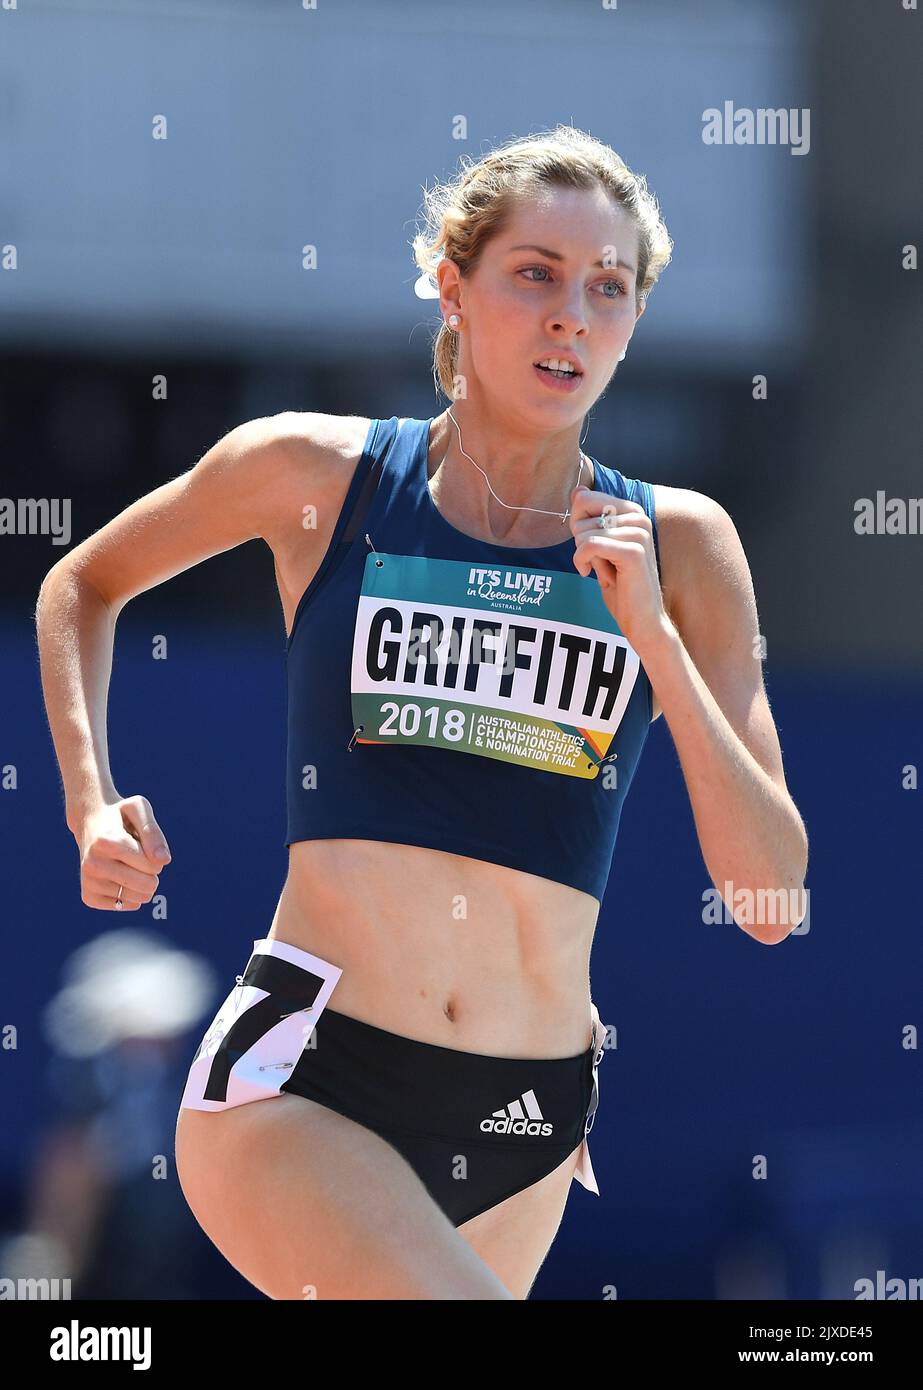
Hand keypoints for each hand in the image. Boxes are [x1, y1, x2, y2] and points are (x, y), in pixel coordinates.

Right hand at [75, 794, 171, 911]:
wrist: (90, 822)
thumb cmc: (120, 816)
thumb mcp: (139, 808)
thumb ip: (153, 832)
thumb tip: (163, 861)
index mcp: (106, 841)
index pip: (152, 865)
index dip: (155, 855)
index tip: (143, 844)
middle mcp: (93, 863)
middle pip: (146, 884)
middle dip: (151, 872)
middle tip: (138, 857)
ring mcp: (88, 882)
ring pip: (138, 898)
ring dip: (141, 883)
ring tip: (127, 865)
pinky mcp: (88, 897)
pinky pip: (125, 906)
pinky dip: (130, 894)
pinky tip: (119, 877)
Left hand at [568, 484, 667, 653]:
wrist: (641, 619)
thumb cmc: (621, 586)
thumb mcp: (600, 548)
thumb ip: (591, 520)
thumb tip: (577, 490)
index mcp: (632, 511)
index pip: (585, 497)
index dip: (577, 524)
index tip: (587, 546)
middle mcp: (639, 516)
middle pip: (582, 512)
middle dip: (580, 541)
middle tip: (598, 562)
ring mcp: (639, 532)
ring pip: (584, 532)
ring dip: (584, 557)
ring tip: (604, 571)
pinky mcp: (633, 551)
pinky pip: (588, 546)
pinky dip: (582, 563)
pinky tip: (592, 575)